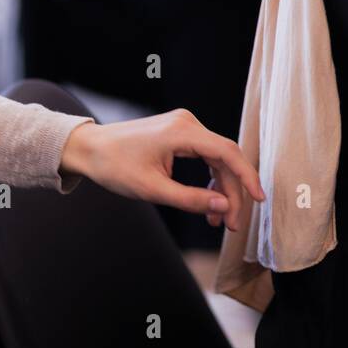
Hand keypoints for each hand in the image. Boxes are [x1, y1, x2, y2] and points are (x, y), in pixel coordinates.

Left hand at [59, 109, 263, 227]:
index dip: (247, 177)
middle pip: (225, 158)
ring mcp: (184, 126)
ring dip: (221, 188)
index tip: (259, 200)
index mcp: (183, 131)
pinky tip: (208, 202)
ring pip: (216, 159)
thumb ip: (190, 199)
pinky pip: (205, 156)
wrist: (88, 148)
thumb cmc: (114, 166)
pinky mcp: (179, 133)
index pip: (228, 153)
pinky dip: (209, 179)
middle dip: (232, 192)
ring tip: (218, 220)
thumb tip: (225, 207)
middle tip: (231, 224)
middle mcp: (188, 123)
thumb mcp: (152, 189)